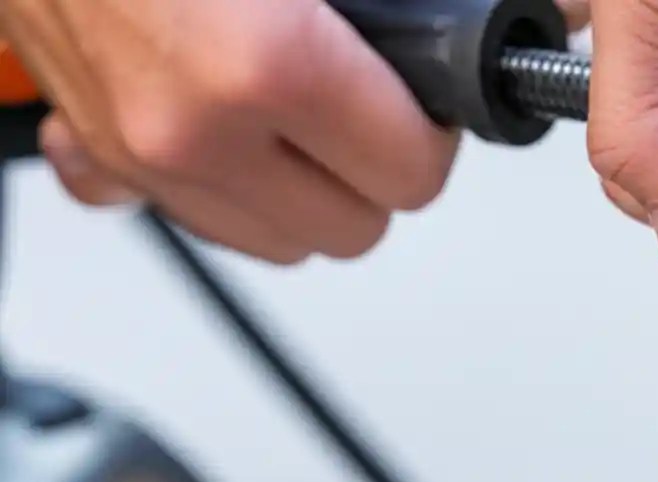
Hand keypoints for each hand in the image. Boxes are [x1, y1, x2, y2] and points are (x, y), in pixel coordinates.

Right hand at [0, 0, 580, 262]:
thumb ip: (405, 3)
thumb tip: (519, 18)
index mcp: (265, 65)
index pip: (413, 176)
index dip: (430, 135)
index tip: (424, 104)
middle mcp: (197, 132)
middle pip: (357, 229)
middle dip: (377, 174)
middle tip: (369, 112)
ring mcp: (142, 161)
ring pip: (285, 245)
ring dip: (311, 194)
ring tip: (304, 118)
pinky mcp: (101, 167)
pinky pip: (206, 226)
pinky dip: (236, 193)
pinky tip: (240, 133)